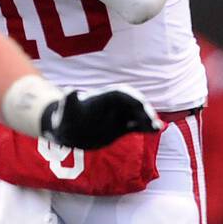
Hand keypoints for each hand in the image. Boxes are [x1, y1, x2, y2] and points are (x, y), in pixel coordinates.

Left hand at [42, 85, 160, 150]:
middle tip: (151, 122)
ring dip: (149, 119)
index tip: (142, 107)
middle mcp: (114, 104)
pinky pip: (137, 125)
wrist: (67, 133)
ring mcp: (119, 115)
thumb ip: (69, 101)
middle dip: (144, 111)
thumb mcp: (66, 111)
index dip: (134, 99)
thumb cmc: (66, 119)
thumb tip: (70, 91)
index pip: (123, 93)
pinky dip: (146, 127)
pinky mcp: (122, 127)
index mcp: (105, 96)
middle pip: (134, 103)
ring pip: (138, 114)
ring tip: (156, 128)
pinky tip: (154, 131)